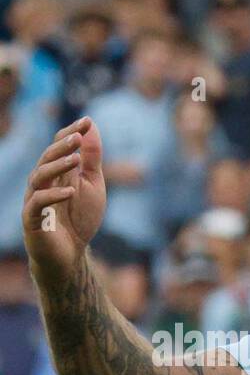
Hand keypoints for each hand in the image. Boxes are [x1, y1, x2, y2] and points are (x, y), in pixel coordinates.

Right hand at [23, 117, 104, 277]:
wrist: (70, 254)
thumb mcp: (92, 185)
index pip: (60, 147)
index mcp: (57, 172)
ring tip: (76, 159)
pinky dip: (53, 195)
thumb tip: (91, 127)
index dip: (71, 133)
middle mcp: (43, 182)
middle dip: (62, 146)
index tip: (87, 120)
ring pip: (39, 177)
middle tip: (78, 137)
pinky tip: (70, 191)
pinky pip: (38, 204)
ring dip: (57, 166)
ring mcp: (35, 199)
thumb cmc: (80, 218)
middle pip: (47, 158)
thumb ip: (91, 159)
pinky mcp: (32, 219)